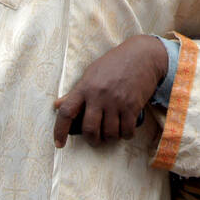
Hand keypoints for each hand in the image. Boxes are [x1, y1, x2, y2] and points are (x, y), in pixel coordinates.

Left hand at [53, 34, 168, 147]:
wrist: (143, 55)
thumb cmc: (114, 63)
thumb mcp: (91, 73)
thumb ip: (76, 92)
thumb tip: (57, 105)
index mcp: (85, 87)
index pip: (66, 112)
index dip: (60, 130)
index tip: (59, 144)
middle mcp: (99, 95)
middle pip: (89, 129)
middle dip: (92, 140)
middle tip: (95, 139)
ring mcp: (116, 101)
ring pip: (109, 133)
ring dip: (110, 138)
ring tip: (112, 133)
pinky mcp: (132, 106)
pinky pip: (126, 130)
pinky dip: (125, 135)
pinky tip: (125, 130)